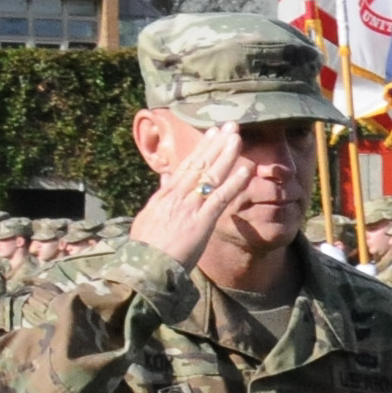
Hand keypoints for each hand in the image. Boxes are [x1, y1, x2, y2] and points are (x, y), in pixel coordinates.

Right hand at [129, 123, 267, 268]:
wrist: (145, 267)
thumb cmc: (146, 246)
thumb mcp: (149, 215)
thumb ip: (161, 194)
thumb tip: (167, 176)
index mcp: (165, 195)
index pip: (186, 165)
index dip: (202, 148)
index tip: (214, 133)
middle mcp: (177, 196)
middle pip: (199, 163)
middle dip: (216, 143)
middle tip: (230, 125)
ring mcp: (189, 207)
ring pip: (210, 175)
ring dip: (225, 155)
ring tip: (238, 137)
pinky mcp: (201, 222)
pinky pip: (220, 198)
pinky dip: (234, 183)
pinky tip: (246, 170)